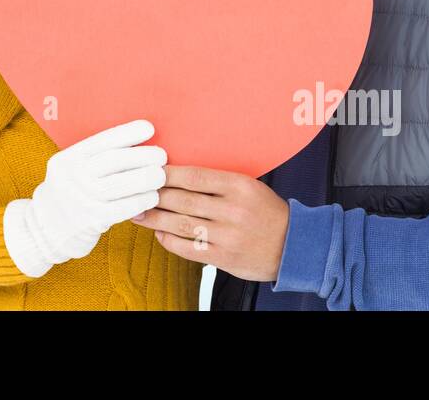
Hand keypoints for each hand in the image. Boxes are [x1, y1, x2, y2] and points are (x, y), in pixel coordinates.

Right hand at [3, 118, 166, 277]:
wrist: (45, 229)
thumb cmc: (70, 193)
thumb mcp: (71, 170)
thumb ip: (94, 158)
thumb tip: (137, 144)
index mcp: (67, 159)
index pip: (101, 141)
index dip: (127, 133)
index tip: (149, 128)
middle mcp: (72, 176)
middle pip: (113, 160)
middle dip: (142, 155)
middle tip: (161, 155)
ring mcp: (80, 199)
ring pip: (120, 184)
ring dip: (146, 178)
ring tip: (160, 176)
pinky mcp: (91, 221)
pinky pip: (123, 208)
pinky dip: (141, 200)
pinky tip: (152, 197)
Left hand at [130, 165, 289, 280]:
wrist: (294, 245)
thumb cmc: (265, 211)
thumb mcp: (248, 186)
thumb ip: (216, 182)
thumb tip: (176, 176)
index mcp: (239, 185)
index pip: (194, 176)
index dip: (166, 174)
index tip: (148, 171)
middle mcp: (233, 209)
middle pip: (182, 200)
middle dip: (153, 196)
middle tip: (133, 192)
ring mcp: (228, 235)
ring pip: (182, 224)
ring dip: (155, 218)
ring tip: (137, 213)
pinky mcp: (225, 258)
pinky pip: (190, 248)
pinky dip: (170, 241)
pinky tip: (159, 234)